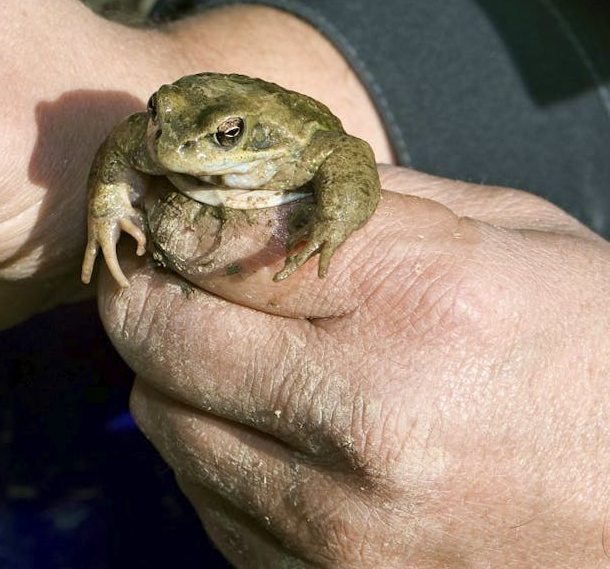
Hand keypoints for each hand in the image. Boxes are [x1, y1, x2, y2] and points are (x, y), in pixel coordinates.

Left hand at [96, 167, 609, 565]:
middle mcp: (366, 419)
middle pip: (156, 335)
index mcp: (420, 302)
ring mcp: (341, 526)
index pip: (210, 240)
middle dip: (148, 292)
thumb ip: (366, 202)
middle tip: (172, 275)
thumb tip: (240, 185)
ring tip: (239, 357)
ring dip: (178, 378)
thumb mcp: (512, 237)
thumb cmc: (599, 357)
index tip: (168, 210)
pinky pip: (208, 503)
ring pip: (166, 422)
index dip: (173, 216)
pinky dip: (216, 457)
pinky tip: (276, 433)